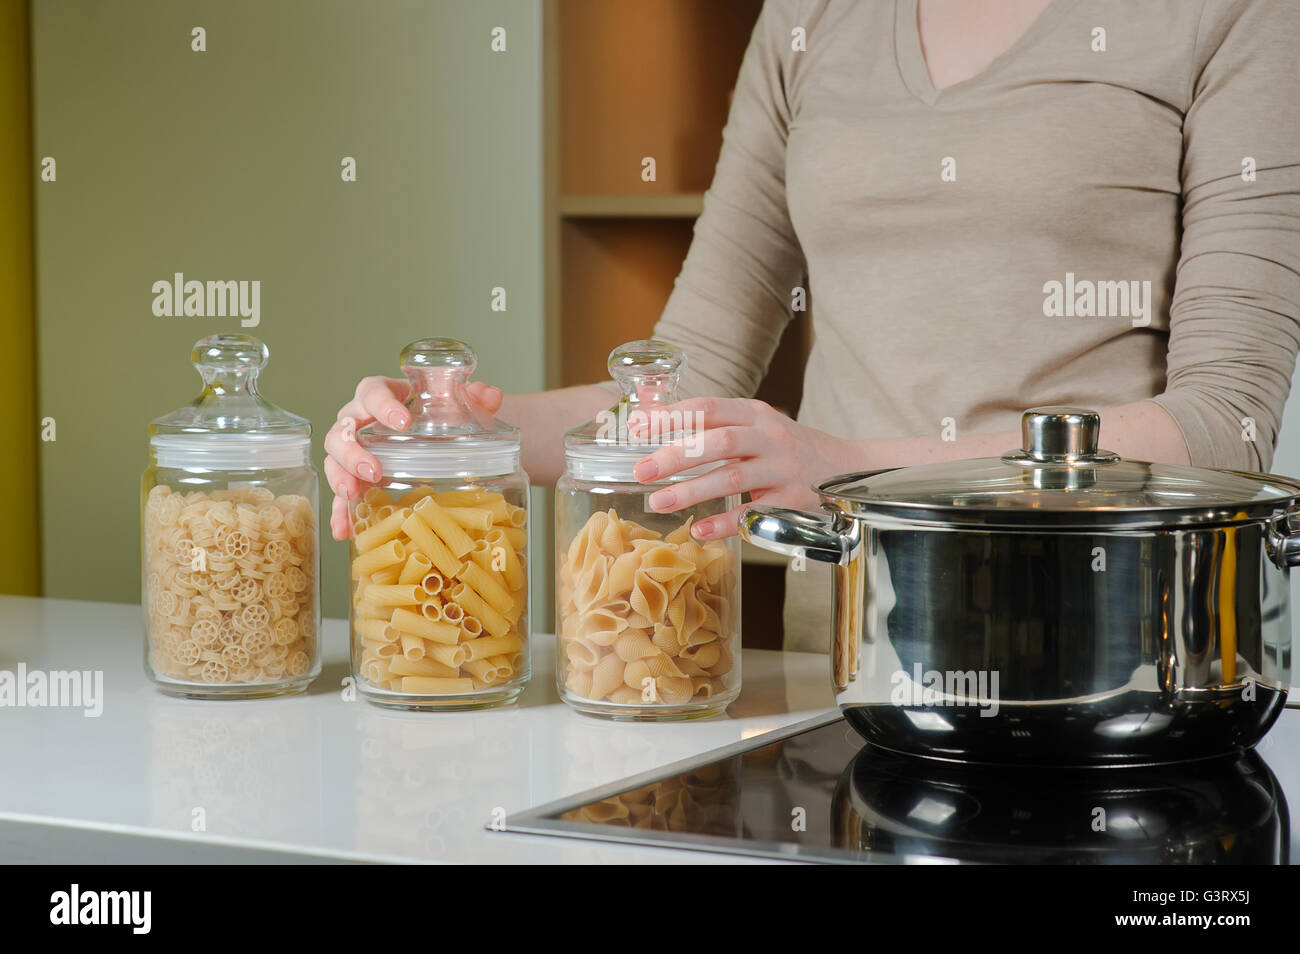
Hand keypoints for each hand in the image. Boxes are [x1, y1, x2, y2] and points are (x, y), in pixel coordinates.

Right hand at [323, 376, 503, 539]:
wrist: (437, 434)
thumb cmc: (438, 412)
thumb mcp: (458, 404)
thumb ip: (474, 396)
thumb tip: (490, 396)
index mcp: (384, 394)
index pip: (373, 391)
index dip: (382, 404)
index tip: (403, 422)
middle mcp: (361, 420)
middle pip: (342, 428)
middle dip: (353, 450)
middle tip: (374, 471)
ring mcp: (354, 449)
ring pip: (334, 458)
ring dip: (340, 477)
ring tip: (352, 495)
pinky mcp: (355, 477)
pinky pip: (341, 493)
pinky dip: (340, 512)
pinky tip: (343, 530)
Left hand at [628, 397, 860, 540]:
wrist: (847, 467)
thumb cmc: (788, 449)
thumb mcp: (757, 427)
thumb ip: (715, 427)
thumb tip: (654, 425)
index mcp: (755, 414)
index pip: (708, 408)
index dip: (670, 416)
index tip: (636, 427)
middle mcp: (770, 436)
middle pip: (718, 441)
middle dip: (675, 456)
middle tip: (641, 471)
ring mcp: (783, 468)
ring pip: (733, 476)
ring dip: (692, 491)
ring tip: (659, 501)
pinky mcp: (794, 500)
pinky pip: (755, 512)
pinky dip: (726, 523)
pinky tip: (700, 530)